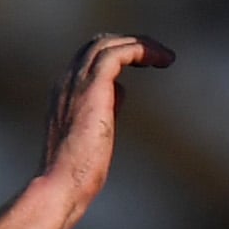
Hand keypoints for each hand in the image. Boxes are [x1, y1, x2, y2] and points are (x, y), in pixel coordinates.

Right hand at [41, 33, 173, 208]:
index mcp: (64, 92)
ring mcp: (76, 83)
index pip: (89, 58)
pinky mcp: (92, 87)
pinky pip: (117, 53)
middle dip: (130, 44)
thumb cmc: (78, 170)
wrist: (62, 184)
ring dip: (140, 45)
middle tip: (159, 55)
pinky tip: (160, 59)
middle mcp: (67, 82)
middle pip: (98, 44)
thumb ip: (105, 107)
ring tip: (166, 57)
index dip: (118, 55)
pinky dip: (140, 50)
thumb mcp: (94, 131)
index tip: (145, 63)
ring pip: (107, 44)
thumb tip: (121, 91)